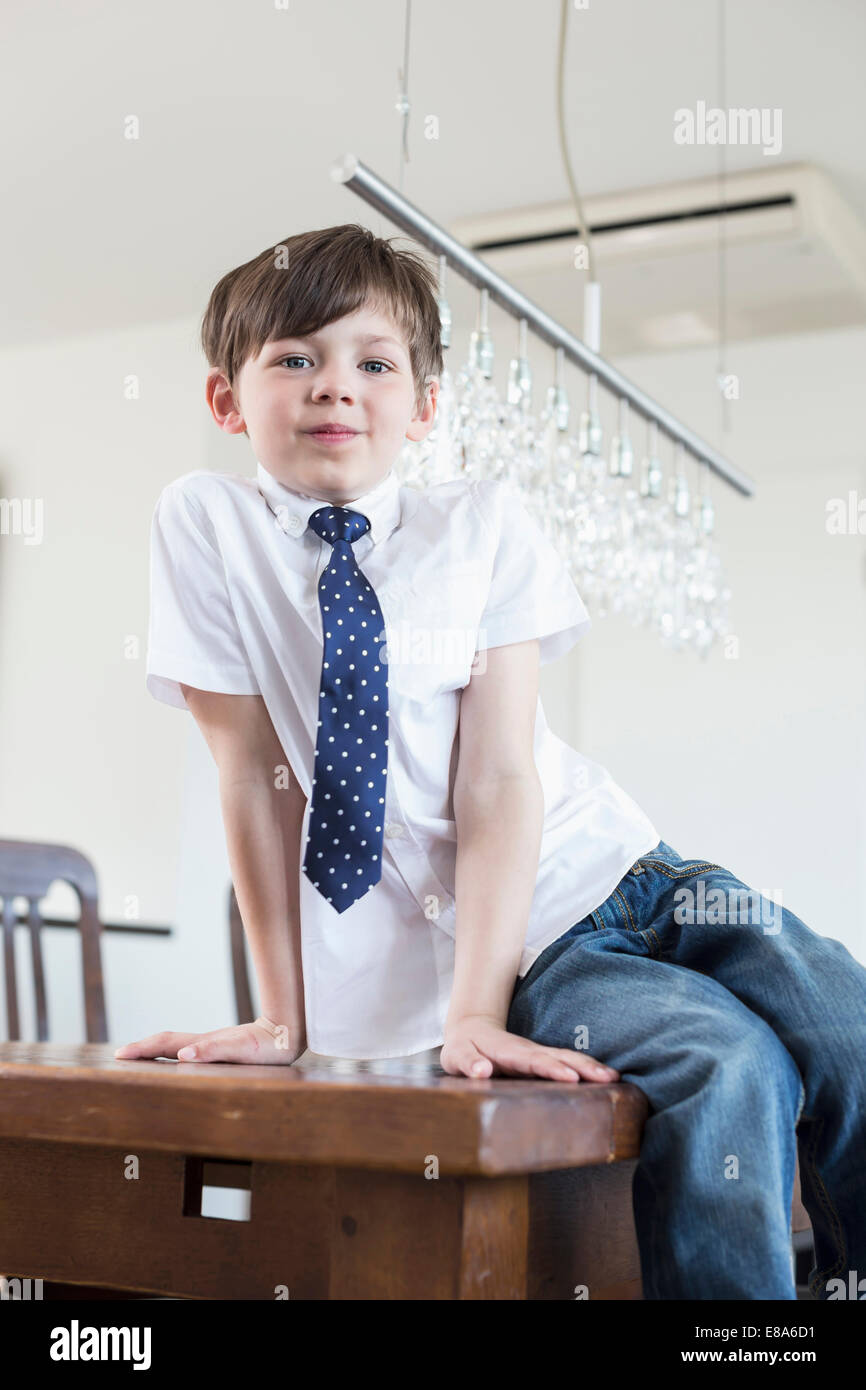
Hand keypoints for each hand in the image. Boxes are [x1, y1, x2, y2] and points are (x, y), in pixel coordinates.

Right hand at [113, 1020, 305, 1065]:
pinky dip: (174, 1054)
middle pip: (166, 1042)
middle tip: (119, 1056)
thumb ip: (213, 1050)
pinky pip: (190, 1051)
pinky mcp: (222, 1049)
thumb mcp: (241, 1050)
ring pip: (177, 1046)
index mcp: (203, 1043)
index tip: (119, 1054)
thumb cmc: (267, 1045)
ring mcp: (212, 1045)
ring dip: (155, 1051)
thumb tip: (183, 1055)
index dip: (142, 1049)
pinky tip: (176, 1062)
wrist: (287, 1033)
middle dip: (142, 1049)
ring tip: (139, 1058)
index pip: (165, 1044)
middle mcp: (204, 1043)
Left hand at [440, 1015, 619, 1082]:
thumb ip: (468, 1063)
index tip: (570, 1078)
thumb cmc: (463, 1048)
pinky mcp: (543, 1059)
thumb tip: (482, 1071)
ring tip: (615, 1078)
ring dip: (591, 1067)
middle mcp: (528, 1051)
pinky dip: (588, 1068)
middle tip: (610, 1079)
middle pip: (559, 1057)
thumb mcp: (456, 1056)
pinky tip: (606, 1078)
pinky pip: (567, 1062)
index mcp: (508, 1052)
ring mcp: (537, 1053)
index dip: (552, 1069)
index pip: (532, 1061)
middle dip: (584, 1067)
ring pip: (568, 1057)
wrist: (472, 1028)